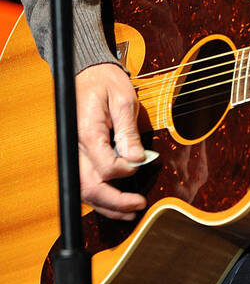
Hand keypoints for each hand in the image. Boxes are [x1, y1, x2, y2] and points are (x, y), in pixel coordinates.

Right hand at [75, 63, 146, 219]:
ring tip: (130, 211)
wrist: (88, 72)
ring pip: (85, 189)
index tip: (141, 163)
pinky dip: (100, 195)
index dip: (125, 171)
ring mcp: (75, 152)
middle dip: (115, 201)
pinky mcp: (79, 154)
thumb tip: (137, 158)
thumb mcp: (123, 100)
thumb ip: (128, 131)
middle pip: (90, 186)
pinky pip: (85, 181)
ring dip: (107, 205)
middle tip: (138, 204)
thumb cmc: (105, 82)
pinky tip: (116, 202)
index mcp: (87, 132)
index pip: (105, 166)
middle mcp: (76, 147)